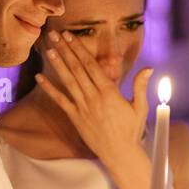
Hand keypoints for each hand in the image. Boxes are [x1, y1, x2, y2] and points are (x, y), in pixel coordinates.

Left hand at [35, 31, 152, 175]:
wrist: (120, 154)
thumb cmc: (131, 130)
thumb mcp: (140, 107)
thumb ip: (140, 86)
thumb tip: (149, 68)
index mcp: (109, 92)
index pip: (91, 65)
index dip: (79, 49)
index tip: (70, 36)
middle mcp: (94, 97)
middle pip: (77, 69)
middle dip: (66, 50)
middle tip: (55, 35)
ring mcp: (83, 108)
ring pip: (68, 81)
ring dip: (58, 64)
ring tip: (49, 49)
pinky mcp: (76, 118)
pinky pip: (60, 101)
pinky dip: (49, 89)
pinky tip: (39, 78)